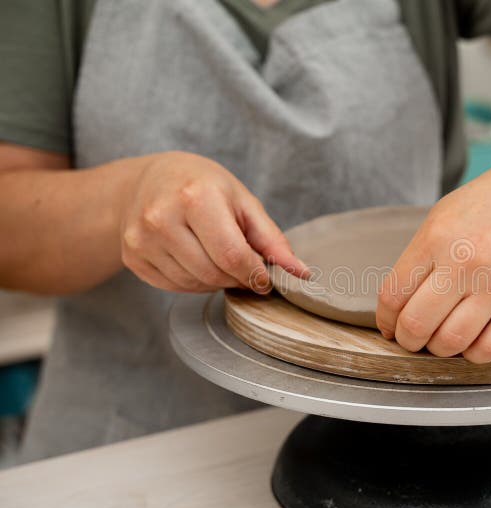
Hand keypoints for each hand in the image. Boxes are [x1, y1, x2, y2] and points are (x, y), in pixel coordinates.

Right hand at [119, 151, 307, 292]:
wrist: (148, 179)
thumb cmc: (202, 185)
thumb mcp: (242, 201)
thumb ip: (272, 240)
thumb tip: (300, 273)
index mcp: (195, 197)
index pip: (232, 255)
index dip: (254, 274)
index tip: (265, 279)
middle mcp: (161, 218)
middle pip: (213, 273)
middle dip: (236, 277)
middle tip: (244, 267)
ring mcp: (141, 240)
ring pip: (194, 284)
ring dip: (216, 281)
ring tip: (219, 257)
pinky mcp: (132, 257)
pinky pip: (174, 286)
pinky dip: (194, 282)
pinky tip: (197, 260)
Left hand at [376, 157, 490, 362]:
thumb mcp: (443, 215)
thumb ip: (419, 257)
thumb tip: (399, 305)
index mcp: (437, 238)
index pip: (393, 295)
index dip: (386, 319)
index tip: (390, 325)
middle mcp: (466, 262)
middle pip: (417, 324)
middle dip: (407, 340)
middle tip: (412, 338)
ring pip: (452, 342)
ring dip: (439, 350)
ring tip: (441, 339)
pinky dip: (475, 354)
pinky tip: (471, 341)